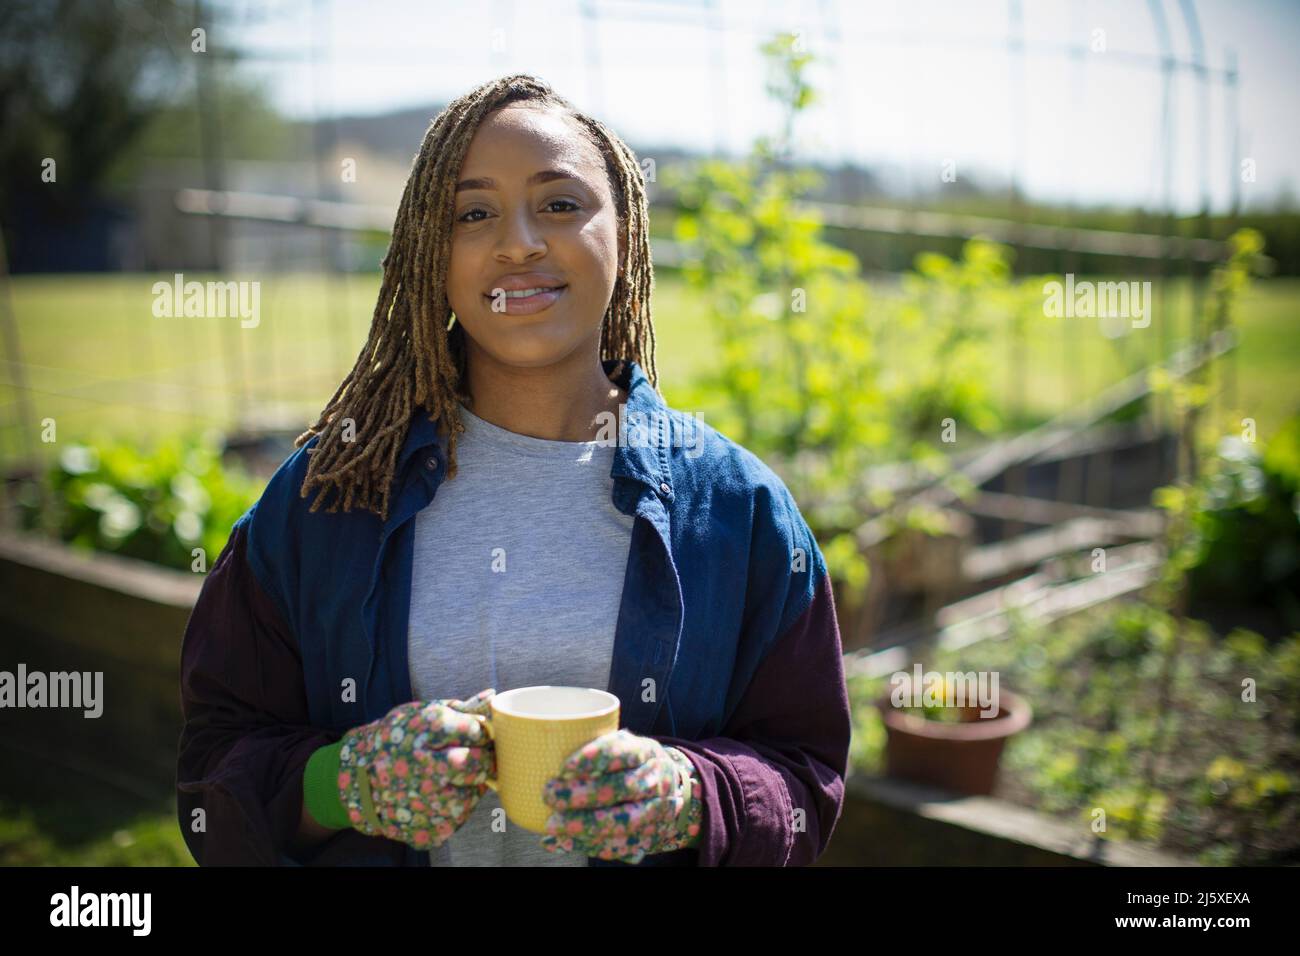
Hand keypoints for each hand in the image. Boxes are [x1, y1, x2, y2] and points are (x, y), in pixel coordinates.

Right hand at [337, 688, 494, 849]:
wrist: (355, 781)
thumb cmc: (395, 741)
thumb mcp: (418, 715)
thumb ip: (458, 709)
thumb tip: (491, 696)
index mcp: (427, 731)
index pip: (477, 731)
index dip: (478, 733)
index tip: (471, 735)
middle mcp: (428, 767)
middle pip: (481, 764)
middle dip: (482, 759)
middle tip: (470, 757)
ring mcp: (429, 803)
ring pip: (474, 793)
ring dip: (468, 785)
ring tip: (446, 778)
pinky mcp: (430, 830)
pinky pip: (459, 816)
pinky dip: (452, 806)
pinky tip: (434, 796)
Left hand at [539, 729, 702, 862]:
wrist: (672, 794)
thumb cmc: (634, 766)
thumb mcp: (624, 748)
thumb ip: (596, 753)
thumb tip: (550, 761)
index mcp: (648, 753)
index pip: (625, 752)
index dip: (596, 758)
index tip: (566, 767)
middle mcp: (656, 781)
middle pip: (623, 788)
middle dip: (584, 794)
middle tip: (550, 795)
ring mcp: (657, 811)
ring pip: (624, 820)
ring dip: (585, 824)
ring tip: (553, 824)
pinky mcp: (650, 837)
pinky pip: (622, 845)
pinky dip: (591, 845)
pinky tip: (565, 842)